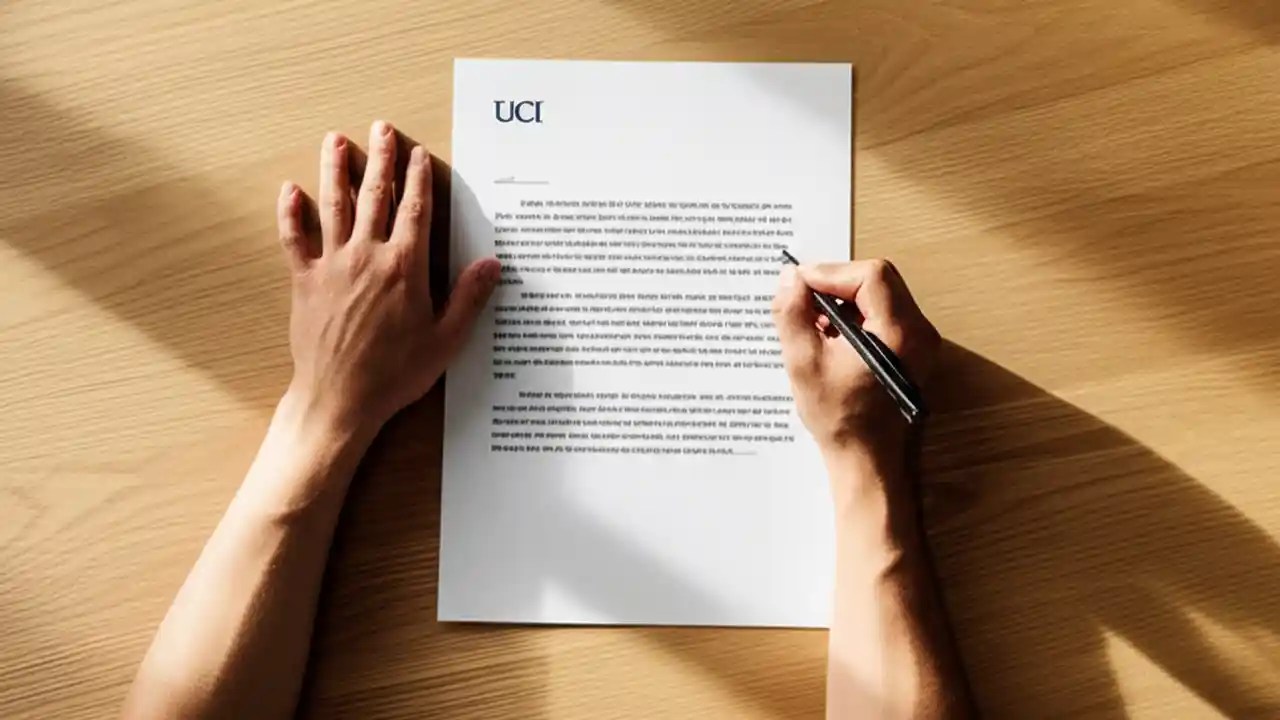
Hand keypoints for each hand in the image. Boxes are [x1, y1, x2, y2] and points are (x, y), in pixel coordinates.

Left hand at [276, 121, 499, 439]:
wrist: (341, 398)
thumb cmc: (396, 374)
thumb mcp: (445, 340)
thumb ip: (468, 298)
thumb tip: (492, 264)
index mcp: (405, 267)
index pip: (415, 210)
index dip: (418, 179)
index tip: (419, 154)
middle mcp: (367, 256)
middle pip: (375, 196)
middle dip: (381, 159)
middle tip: (382, 129)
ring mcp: (332, 265)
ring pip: (334, 205)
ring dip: (336, 170)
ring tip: (337, 140)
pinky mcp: (304, 280)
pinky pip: (294, 237)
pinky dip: (291, 212)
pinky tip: (289, 189)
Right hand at [772, 259, 939, 455]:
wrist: (867, 459)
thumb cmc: (841, 420)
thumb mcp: (804, 363)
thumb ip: (793, 314)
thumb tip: (789, 279)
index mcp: (899, 333)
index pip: (869, 275)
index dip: (829, 273)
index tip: (799, 284)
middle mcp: (918, 332)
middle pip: (877, 279)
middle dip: (835, 283)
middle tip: (803, 298)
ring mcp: (918, 341)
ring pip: (879, 295)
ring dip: (843, 299)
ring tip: (813, 322)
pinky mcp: (910, 350)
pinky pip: (883, 314)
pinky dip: (854, 315)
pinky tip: (829, 335)